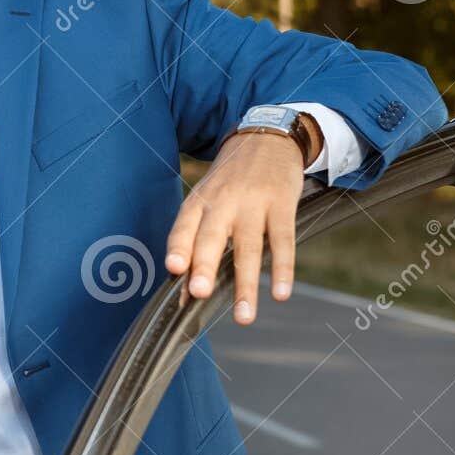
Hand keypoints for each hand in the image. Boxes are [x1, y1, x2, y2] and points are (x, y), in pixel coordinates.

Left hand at [162, 120, 319, 324]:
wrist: (267, 137)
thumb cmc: (229, 181)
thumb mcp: (206, 199)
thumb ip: (195, 239)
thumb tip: (183, 286)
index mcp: (198, 202)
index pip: (183, 227)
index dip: (177, 248)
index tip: (172, 270)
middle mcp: (223, 202)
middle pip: (211, 237)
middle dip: (203, 265)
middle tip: (198, 293)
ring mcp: (254, 203)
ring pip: (248, 247)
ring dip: (246, 284)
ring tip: (244, 317)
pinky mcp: (283, 205)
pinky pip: (283, 240)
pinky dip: (282, 268)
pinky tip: (280, 293)